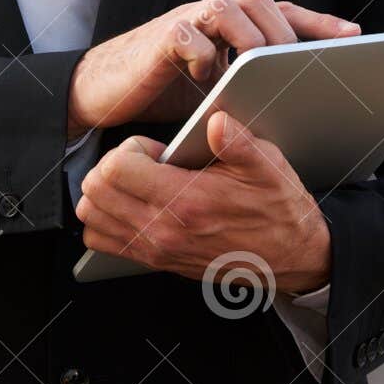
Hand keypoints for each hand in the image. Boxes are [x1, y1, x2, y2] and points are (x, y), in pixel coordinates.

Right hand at [67, 0, 359, 136]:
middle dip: (282, 28)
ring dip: (248, 35)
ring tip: (257, 67)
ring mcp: (183, 22)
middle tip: (294, 64)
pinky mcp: (157, 39)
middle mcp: (209, 15)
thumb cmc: (164, 89)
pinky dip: (202, 52)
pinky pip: (186, 33)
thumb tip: (296, 106)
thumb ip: (248, 84)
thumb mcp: (217, 87)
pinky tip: (207, 77)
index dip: (317, 21)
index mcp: (229, 26)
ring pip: (225, 4)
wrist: (103, 90)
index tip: (354, 36)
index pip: (280, 12)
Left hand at [76, 112, 331, 295]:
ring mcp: (156, 249)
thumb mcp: (267, 166)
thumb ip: (238, 142)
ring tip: (136, 182)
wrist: (291, 257)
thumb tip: (216, 121)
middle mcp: (163, 230)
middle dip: (111, 166)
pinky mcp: (155, 262)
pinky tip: (134, 204)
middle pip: (94, 192)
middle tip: (142, 162)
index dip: (129, 148)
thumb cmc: (278, 208)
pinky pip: (103, 241)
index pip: (115, 170)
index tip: (155, 149)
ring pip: (92, 217)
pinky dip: (106, 219)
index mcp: (186, 202)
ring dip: (105, 193)